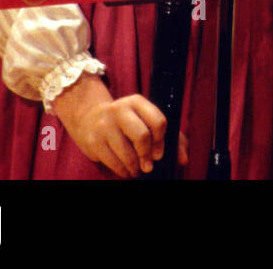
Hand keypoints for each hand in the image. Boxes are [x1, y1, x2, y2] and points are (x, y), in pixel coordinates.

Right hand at [52, 72, 188, 177]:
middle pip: (142, 136)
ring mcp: (104, 125)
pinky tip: (127, 171)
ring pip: (127, 153)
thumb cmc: (127, 122)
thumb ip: (171, 137)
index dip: (161, 141)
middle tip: (149, 166)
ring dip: (135, 167)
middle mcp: (119, 110)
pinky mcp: (93, 141)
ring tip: (138, 170)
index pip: (157, 121)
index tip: (159, 154)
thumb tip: (183, 159)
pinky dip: (123, 171)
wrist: (89, 118)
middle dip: (148, 156)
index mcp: (137, 102)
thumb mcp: (146, 120)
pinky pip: (113, 162)